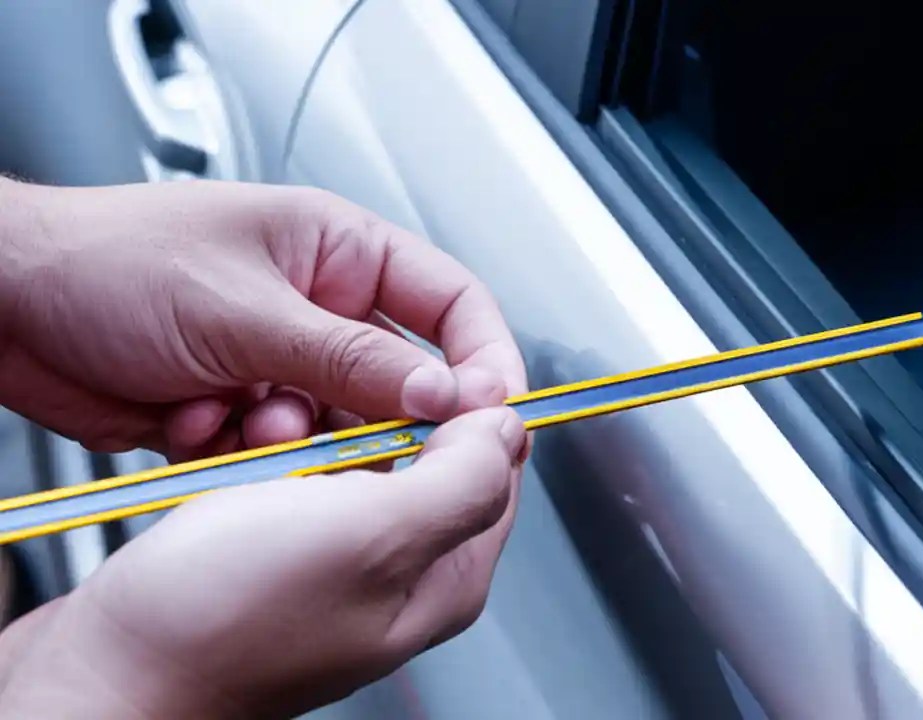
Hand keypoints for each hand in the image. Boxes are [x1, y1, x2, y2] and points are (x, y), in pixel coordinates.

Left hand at [0, 178, 526, 459]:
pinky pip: (279, 455)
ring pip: (338, 430)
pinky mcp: (238, 412)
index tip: (492, 414)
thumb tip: (443, 395)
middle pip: (399, 381)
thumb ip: (352, 362)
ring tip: (244, 419)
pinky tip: (192, 420)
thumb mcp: (247, 311)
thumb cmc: (108, 261)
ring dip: (295, 440)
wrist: (5, 307)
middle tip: (363, 444)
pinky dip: (241, 453)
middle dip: (376, 419)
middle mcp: (320, 310)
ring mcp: (279, 364)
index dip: (481, 359)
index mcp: (340, 254)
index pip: (450, 304)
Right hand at [0, 407, 524, 717]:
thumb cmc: (225, 618)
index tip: (425, 369)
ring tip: (269, 433)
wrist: (105, 673)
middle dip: (374, 412)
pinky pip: (293, 473)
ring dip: (315, 427)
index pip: (497, 467)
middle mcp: (399, 571)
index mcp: (446, 576)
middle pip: (421, 453)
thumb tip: (509, 428)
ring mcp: (334, 562)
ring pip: (350, 454)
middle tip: (324, 409)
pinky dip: (270, 451)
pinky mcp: (274, 549)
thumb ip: (460, 481)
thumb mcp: (372, 535)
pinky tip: (238, 454)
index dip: (470, 406)